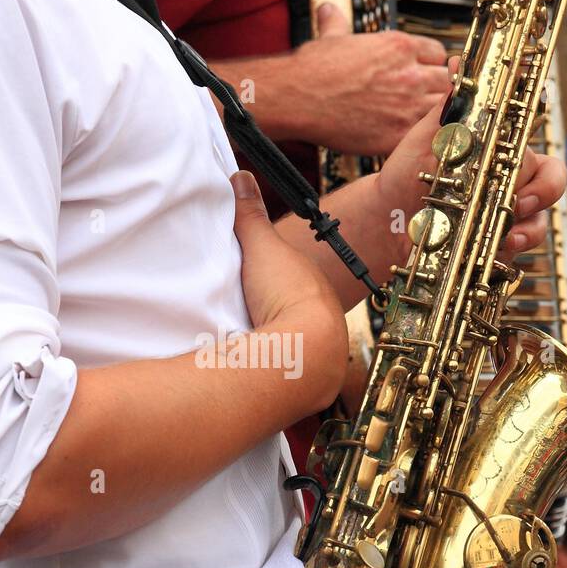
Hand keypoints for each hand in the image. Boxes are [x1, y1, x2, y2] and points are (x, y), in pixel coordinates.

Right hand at [231, 171, 347, 406]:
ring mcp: (320, 360)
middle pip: (299, 321)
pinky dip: (278, 376)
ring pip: (299, 353)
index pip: (297, 287)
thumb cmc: (287, 297)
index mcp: (316, 292)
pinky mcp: (308, 390)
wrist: (302, 351)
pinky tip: (260, 376)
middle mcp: (326, 325)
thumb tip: (240, 177)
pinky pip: (292, 379)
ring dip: (281, 352)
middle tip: (251, 321)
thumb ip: (248, 214)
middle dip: (280, 321)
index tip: (258, 288)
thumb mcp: (261, 246)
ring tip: (253, 351)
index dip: (277, 285)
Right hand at [286, 3, 449, 156]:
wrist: (297, 98)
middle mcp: (409, 74)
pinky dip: (418, 136)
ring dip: (432, 113)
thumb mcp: (330, 38)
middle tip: (424, 96)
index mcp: (399, 46)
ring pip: (441, 108)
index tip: (423, 71)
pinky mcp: (397, 133)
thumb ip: (337, 23)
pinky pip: (424, 134)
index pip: (437, 52)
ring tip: (418, 117)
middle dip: (437, 87)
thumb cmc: (312, 71)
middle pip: (446, 80)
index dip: (431, 63)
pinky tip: (408, 135)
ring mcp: (406, 106)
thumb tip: (329, 11)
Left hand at [374, 86, 566, 261]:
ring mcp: (507, 210)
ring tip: (508, 232)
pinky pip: (525, 240)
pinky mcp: (499, 238)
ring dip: (531, 222)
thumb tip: (458, 64)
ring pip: (542, 213)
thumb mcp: (425, 136)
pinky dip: (519, 243)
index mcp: (497, 148)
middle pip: (549, 178)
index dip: (537, 153)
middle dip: (539, 191)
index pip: (534, 143)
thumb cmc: (408, 172)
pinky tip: (502, 245)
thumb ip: (448, 105)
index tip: (520, 163)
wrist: (388, 217)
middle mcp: (508, 178)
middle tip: (516, 202)